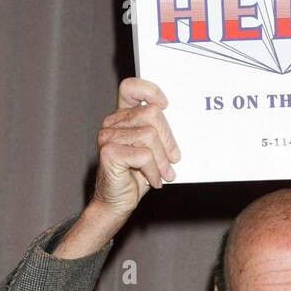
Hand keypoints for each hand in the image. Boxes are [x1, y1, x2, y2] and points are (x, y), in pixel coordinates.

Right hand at [91, 77, 180, 220]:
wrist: (117, 203)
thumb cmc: (136, 176)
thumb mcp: (153, 150)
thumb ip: (159, 133)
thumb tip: (183, 124)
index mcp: (122, 117)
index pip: (130, 88)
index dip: (150, 90)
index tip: (166, 105)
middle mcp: (112, 123)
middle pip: (152, 114)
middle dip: (168, 140)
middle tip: (174, 160)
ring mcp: (107, 136)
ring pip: (150, 136)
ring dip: (162, 160)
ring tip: (164, 173)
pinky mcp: (109, 153)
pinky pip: (144, 155)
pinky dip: (154, 171)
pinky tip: (153, 180)